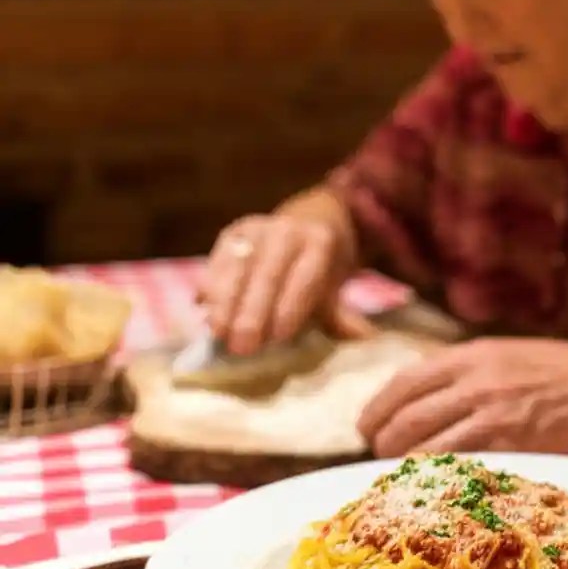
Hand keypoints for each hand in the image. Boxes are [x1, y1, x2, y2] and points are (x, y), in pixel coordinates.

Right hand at [199, 213, 369, 354]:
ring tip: (217, 333)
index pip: (305, 276)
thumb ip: (341, 314)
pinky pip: (217, 261)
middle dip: (252, 312)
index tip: (278, 337)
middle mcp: (287, 230)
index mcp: (320, 241)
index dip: (291, 306)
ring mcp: (256, 228)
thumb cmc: (321, 264)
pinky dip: (210, 287)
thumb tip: (364, 340)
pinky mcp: (231, 233)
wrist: (307, 220)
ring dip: (225, 302)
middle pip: (267, 273)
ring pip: (237, 267)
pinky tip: (202, 311)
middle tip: (242, 347)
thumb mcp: (335, 283)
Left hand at [357, 338, 567, 457]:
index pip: (405, 380)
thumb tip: (432, 395)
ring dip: (405, 464)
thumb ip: (474, 370)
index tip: (366, 425)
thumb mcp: (516, 355)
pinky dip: (438, 475)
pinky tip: (436, 482)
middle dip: (383, 440)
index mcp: (476, 352)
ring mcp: (493, 413)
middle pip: (406, 416)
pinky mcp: (512, 444)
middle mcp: (477, 380)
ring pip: (424, 445)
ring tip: (402, 474)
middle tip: (380, 454)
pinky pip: (458, 464)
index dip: (377, 407)